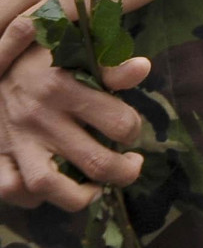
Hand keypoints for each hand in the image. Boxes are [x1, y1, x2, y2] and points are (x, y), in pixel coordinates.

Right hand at [0, 17, 149, 210]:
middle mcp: (40, 118)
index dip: (134, 130)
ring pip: (47, 185)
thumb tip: (143, 68)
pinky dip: (31, 197)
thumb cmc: (36, 58)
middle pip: (94, 161)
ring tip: (96, 189)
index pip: (119, 122)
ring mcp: (15, 141)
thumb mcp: (71, 51)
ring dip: (78, 195)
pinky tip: (52, 188)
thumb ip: (108, 64)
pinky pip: (10, 188)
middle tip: (131, 167)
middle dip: (123, 172)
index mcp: (63, 87)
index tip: (131, 130)